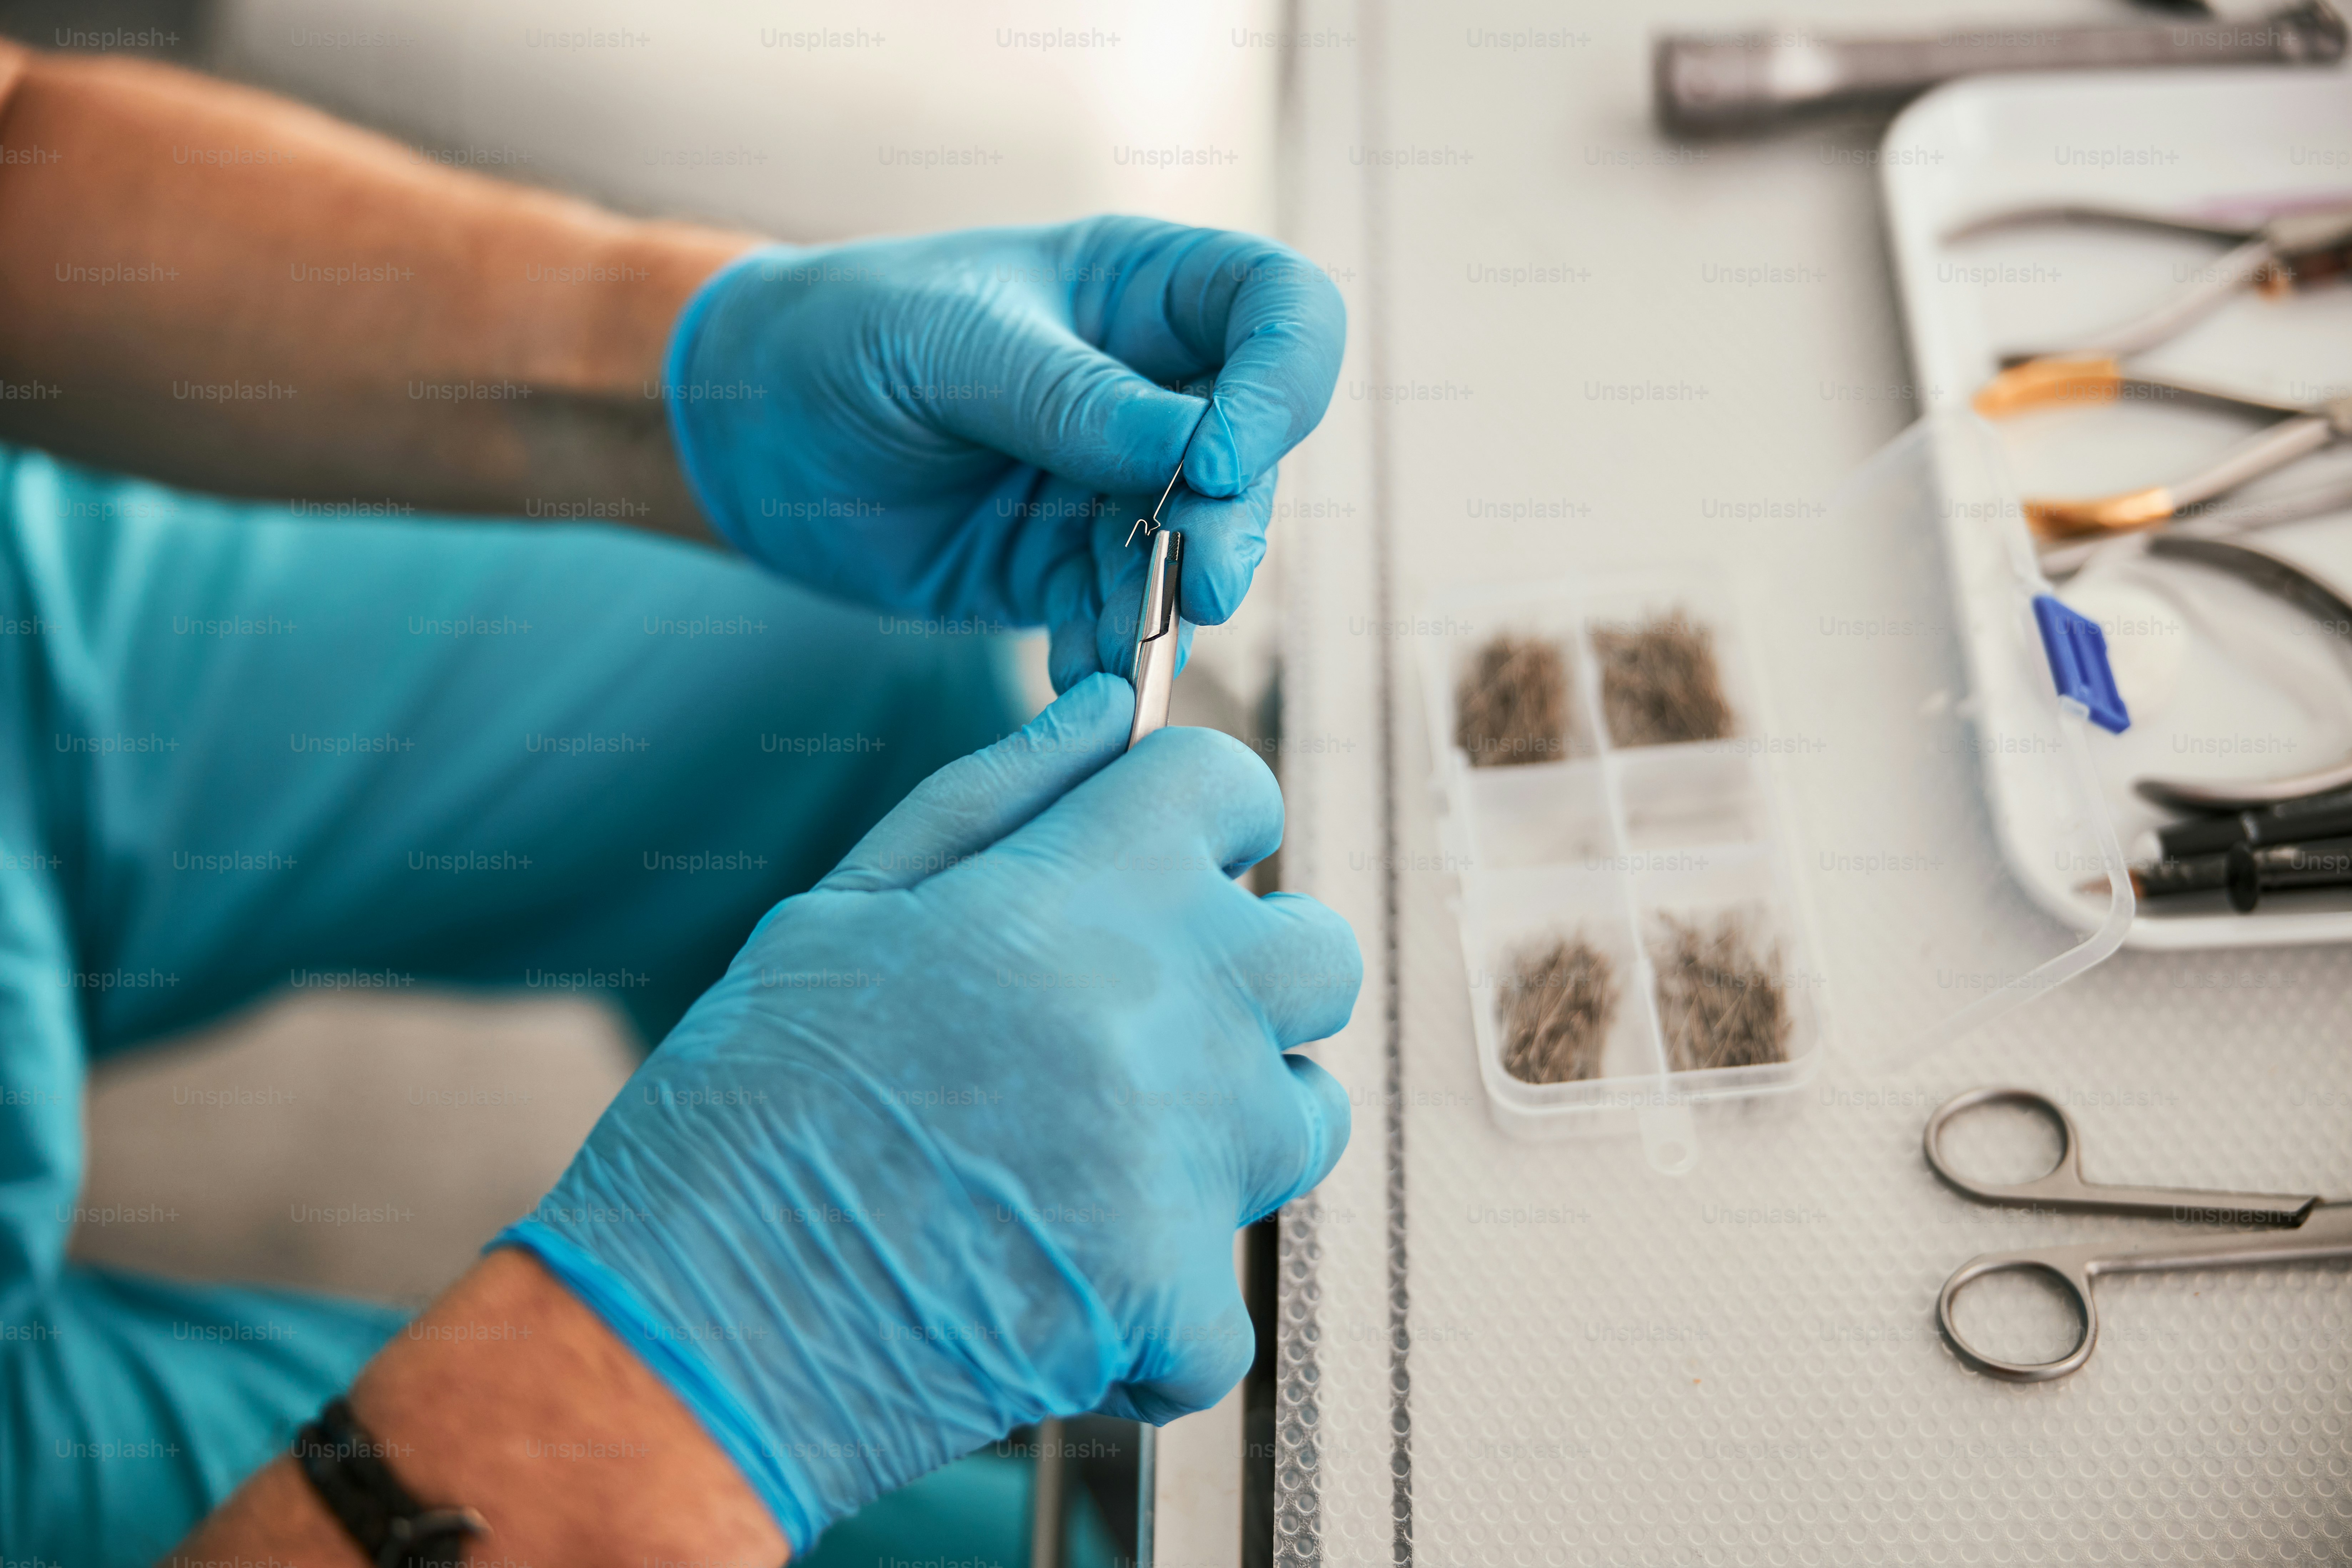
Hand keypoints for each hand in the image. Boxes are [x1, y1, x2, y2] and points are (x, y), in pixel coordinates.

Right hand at [497, 676, 1359, 1549]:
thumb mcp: (844, 908)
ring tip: (1105, 1158)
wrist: (695, 1315)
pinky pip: (1227, 1304)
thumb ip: (993, 794)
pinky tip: (1067, 1300)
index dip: (1206, 817)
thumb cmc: (750, 1098)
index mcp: (1088, 888)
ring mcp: (1189, 1156)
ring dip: (1233, 1128)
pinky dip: (1161, 1315)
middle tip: (1141, 1023)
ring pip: (1307, 1117)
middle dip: (1251, 975)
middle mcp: (1171, 1005)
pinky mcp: (1177, 1298)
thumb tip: (1101, 707)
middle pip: (1319, 955)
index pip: (1234, 787)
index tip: (1163, 862)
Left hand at [661, 219, 1346, 688]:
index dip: (1282, 386)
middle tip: (1200, 591)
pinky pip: (1123, 622)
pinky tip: (1077, 684)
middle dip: (1233, 528)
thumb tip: (1194, 450)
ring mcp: (1119, 488)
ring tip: (1126, 657)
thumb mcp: (945, 341)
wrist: (751, 429)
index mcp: (1145, 292)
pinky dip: (1111, 657)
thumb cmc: (843, 334)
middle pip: (1255, 456)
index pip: (1283, 314)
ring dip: (1175, 609)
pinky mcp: (1071, 571)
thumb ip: (1068, 395)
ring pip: (1203, 554)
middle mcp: (1156, 389)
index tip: (1216, 460)